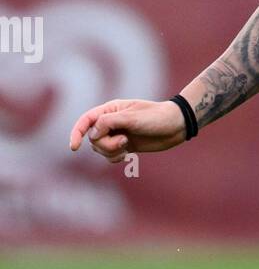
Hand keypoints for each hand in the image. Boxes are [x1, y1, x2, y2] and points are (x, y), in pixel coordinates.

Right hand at [69, 98, 186, 162]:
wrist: (175, 126)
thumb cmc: (156, 117)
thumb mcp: (132, 118)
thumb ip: (109, 123)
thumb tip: (92, 134)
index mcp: (110, 110)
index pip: (86, 121)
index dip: (76, 133)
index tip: (74, 148)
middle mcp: (110, 122)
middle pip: (93, 139)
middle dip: (105, 144)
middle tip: (124, 141)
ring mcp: (117, 135)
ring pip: (100, 150)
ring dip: (111, 152)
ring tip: (127, 147)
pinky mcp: (124, 146)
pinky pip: (110, 157)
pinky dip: (115, 158)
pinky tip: (128, 156)